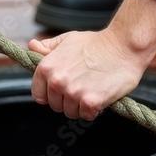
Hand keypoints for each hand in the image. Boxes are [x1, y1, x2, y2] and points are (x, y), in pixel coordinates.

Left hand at [29, 30, 151, 120]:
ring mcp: (73, 93)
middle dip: (68, 100)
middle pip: (56, 106)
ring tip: (92, 89)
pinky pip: (87, 115)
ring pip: (71, 113)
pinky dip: (94, 109)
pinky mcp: (90, 102)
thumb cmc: (97, 42)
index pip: (39, 95)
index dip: (51, 94)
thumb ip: (48, 47)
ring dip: (81, 106)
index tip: (62, 90)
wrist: (124, 45)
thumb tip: (32, 46)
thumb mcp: (68, 40)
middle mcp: (57, 81)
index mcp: (47, 67)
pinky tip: (100, 95)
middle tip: (83, 86)